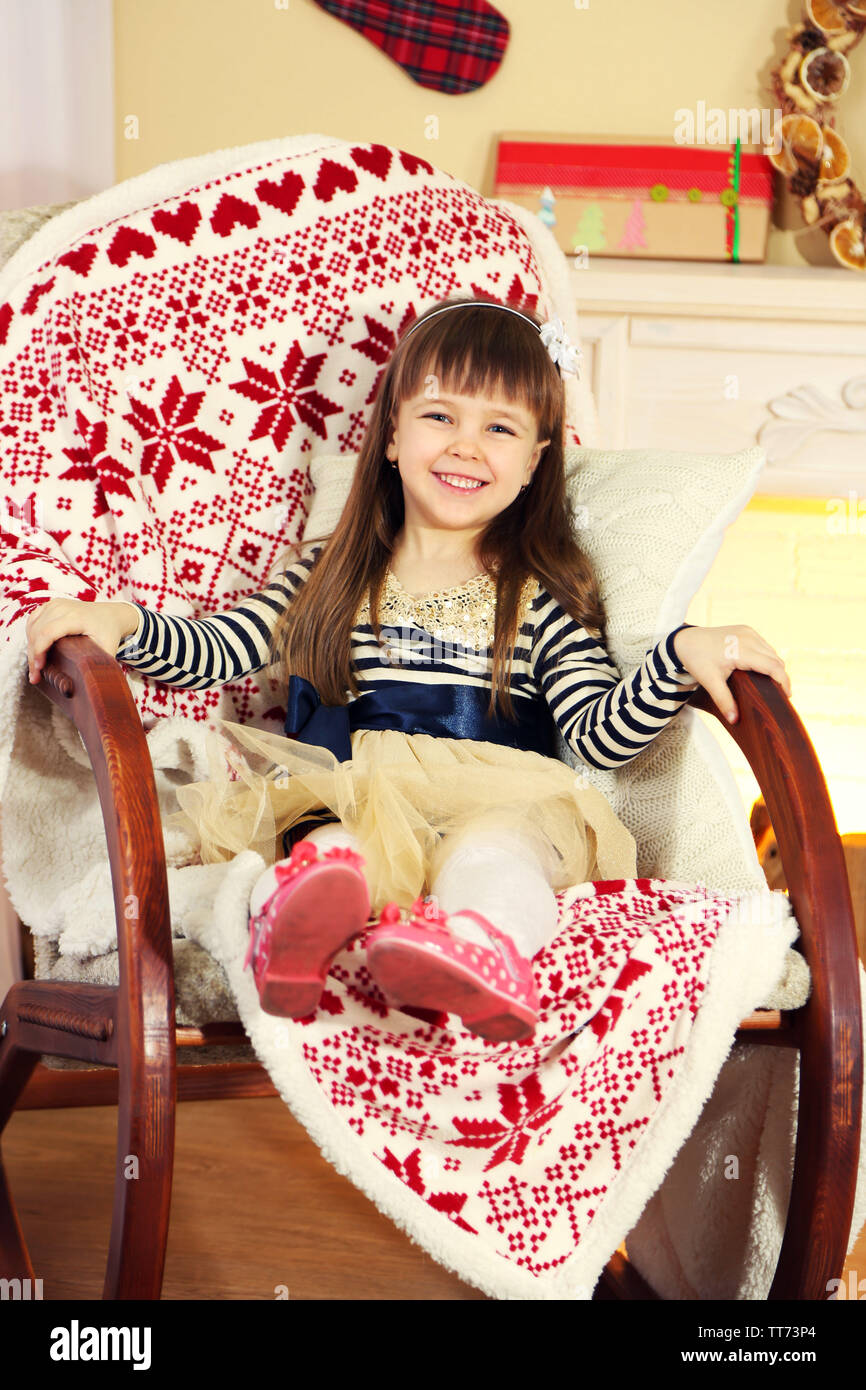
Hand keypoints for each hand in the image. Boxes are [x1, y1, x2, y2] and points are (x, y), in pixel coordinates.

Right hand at [25, 598, 139, 683]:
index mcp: (76, 617)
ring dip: (30, 647)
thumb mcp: (108, 648)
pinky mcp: (51, 604)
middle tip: (35, 676)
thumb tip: (95, 685)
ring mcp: (55, 604)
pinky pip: (33, 620)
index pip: (48, 632)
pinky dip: (31, 635)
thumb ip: (101, 664)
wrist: (111, 615)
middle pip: (37, 631)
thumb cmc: (109, 633)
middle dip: (33, 655)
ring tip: (35, 667)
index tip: (39, 669)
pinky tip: (34, 649)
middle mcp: (63, 607)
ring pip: (33, 626)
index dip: (39, 651)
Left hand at [672, 625, 790, 724]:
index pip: (773, 666)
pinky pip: (764, 645)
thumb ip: (724, 700)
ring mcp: (749, 632)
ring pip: (772, 651)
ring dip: (775, 666)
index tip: (787, 696)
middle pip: (776, 659)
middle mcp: (749, 638)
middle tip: (781, 695)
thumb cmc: (697, 660)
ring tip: (773, 685)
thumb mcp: (710, 682)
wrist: (686, 640)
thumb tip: (734, 720)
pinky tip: (763, 671)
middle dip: (781, 676)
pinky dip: (767, 657)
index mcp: (742, 650)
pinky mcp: (747, 630)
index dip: (784, 681)